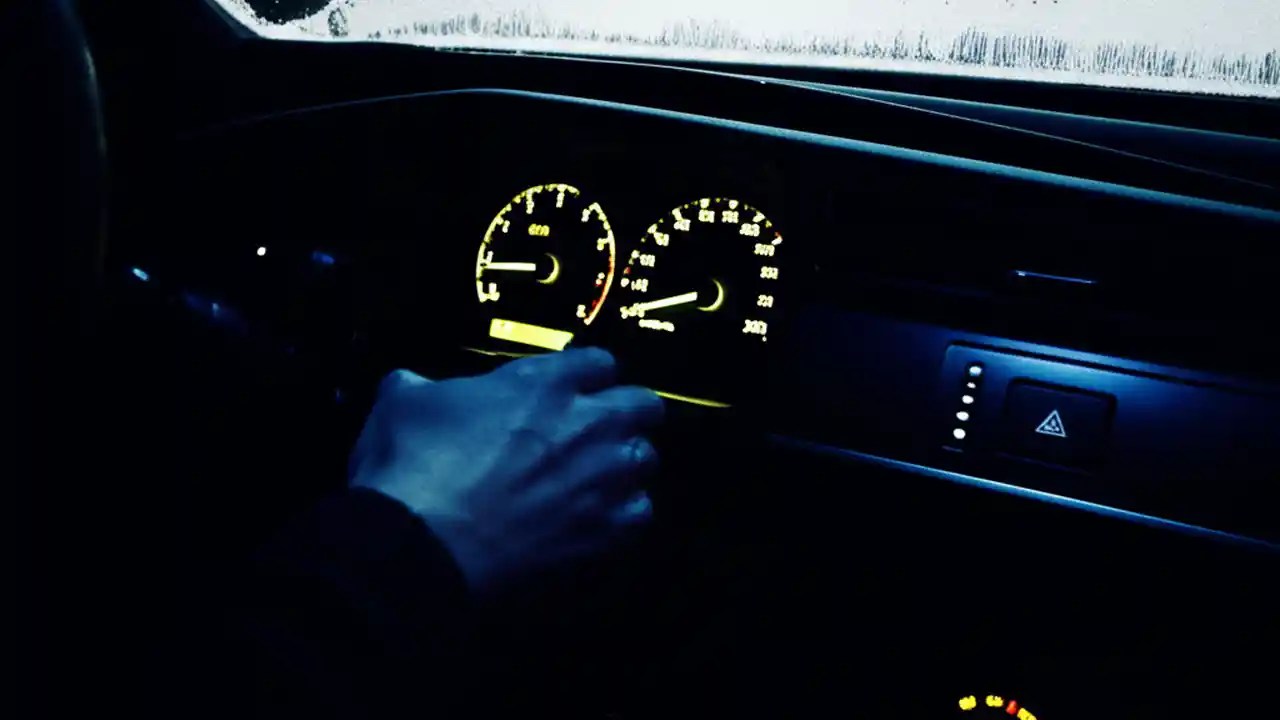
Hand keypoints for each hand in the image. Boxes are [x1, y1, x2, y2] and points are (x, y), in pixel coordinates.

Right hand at [348, 349, 663, 594]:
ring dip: (626, 466)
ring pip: (646, 458)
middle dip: (626, 413)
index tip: (573, 390)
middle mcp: (587, 424)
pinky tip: (598, 522)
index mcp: (544, 383)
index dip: (587, 376)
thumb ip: (423, 385)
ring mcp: (602, 478)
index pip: (599, 361)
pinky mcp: (604, 530)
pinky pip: (640, 514)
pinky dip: (623, 516)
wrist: (422, 544)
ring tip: (600, 479)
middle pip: (644, 404)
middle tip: (598, 430)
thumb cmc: (412, 467)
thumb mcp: (403, 402)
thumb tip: (413, 385)